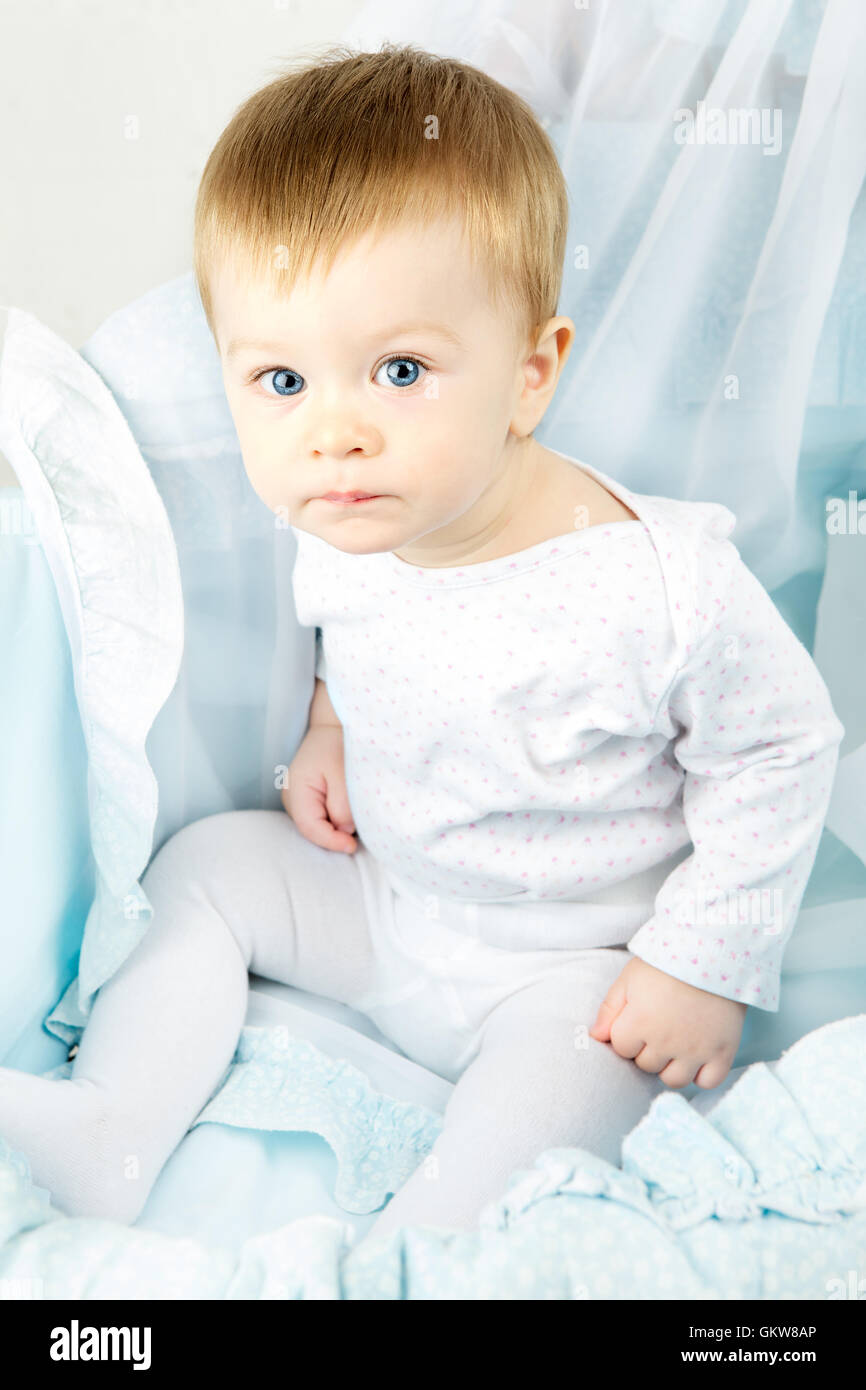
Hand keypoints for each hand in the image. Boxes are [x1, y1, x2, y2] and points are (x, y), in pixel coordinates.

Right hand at [281, 724, 357, 853]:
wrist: (332, 728)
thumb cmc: (337, 745)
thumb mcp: (343, 773)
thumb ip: (343, 805)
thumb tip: (345, 830)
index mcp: (296, 789)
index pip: (310, 827)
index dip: (330, 841)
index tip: (352, 846)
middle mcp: (291, 799)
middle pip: (311, 830)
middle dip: (334, 837)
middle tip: (358, 839)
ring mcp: (297, 800)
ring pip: (316, 827)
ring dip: (335, 830)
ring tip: (356, 826)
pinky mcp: (307, 800)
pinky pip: (319, 819)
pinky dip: (334, 822)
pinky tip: (349, 817)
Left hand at [589, 955, 746, 1089]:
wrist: (715, 951)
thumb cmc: (667, 962)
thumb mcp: (630, 977)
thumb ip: (610, 1009)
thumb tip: (596, 1036)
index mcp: (640, 1022)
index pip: (621, 1048)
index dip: (627, 1034)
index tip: (638, 1017)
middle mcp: (666, 1042)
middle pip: (646, 1065)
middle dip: (647, 1049)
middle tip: (660, 1026)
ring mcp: (696, 1050)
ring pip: (673, 1079)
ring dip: (670, 1066)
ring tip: (676, 1044)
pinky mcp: (723, 1052)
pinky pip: (708, 1082)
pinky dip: (701, 1075)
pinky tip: (699, 1056)